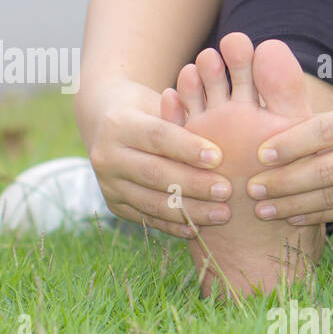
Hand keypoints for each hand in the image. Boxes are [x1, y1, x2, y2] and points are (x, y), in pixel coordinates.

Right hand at [81, 79, 232, 238]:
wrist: (110, 128)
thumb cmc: (151, 112)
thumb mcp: (163, 106)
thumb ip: (184, 118)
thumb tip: (215, 127)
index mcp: (118, 124)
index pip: (157, 137)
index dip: (188, 148)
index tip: (219, 157)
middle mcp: (106, 156)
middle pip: (154, 173)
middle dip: (193, 184)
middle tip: (226, 190)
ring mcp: (107, 184)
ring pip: (150, 202)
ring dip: (189, 211)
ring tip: (222, 213)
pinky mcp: (114, 205)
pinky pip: (147, 218)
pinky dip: (174, 226)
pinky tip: (199, 227)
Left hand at [244, 92, 332, 224]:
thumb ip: (332, 124)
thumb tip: (276, 139)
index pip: (324, 131)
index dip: (289, 144)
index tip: (259, 153)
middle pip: (326, 170)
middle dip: (283, 182)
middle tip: (250, 188)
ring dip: (293, 205)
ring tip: (262, 208)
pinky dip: (319, 215)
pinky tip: (293, 215)